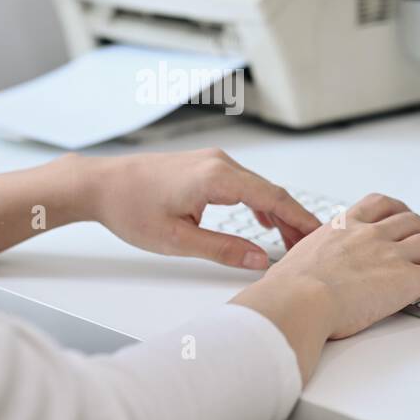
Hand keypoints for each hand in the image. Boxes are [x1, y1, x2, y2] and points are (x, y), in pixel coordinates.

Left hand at [83, 148, 320, 269]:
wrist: (98, 184)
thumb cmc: (129, 209)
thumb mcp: (178, 240)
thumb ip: (224, 250)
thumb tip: (261, 260)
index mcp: (217, 178)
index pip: (273, 199)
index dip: (300, 220)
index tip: (320, 236)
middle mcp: (219, 162)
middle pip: (270, 192)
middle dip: (293, 220)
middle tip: (312, 247)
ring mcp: (211, 160)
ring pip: (257, 187)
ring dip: (276, 212)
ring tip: (291, 240)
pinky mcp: (203, 164)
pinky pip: (241, 183)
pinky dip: (258, 202)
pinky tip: (263, 221)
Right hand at [231, 193, 419, 381]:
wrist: (297, 300)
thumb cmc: (287, 289)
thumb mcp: (295, 262)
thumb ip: (307, 262)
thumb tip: (295, 276)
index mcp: (343, 227)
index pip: (378, 205)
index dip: (397, 209)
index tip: (404, 214)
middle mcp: (370, 235)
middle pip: (411, 221)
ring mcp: (390, 255)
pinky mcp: (407, 280)